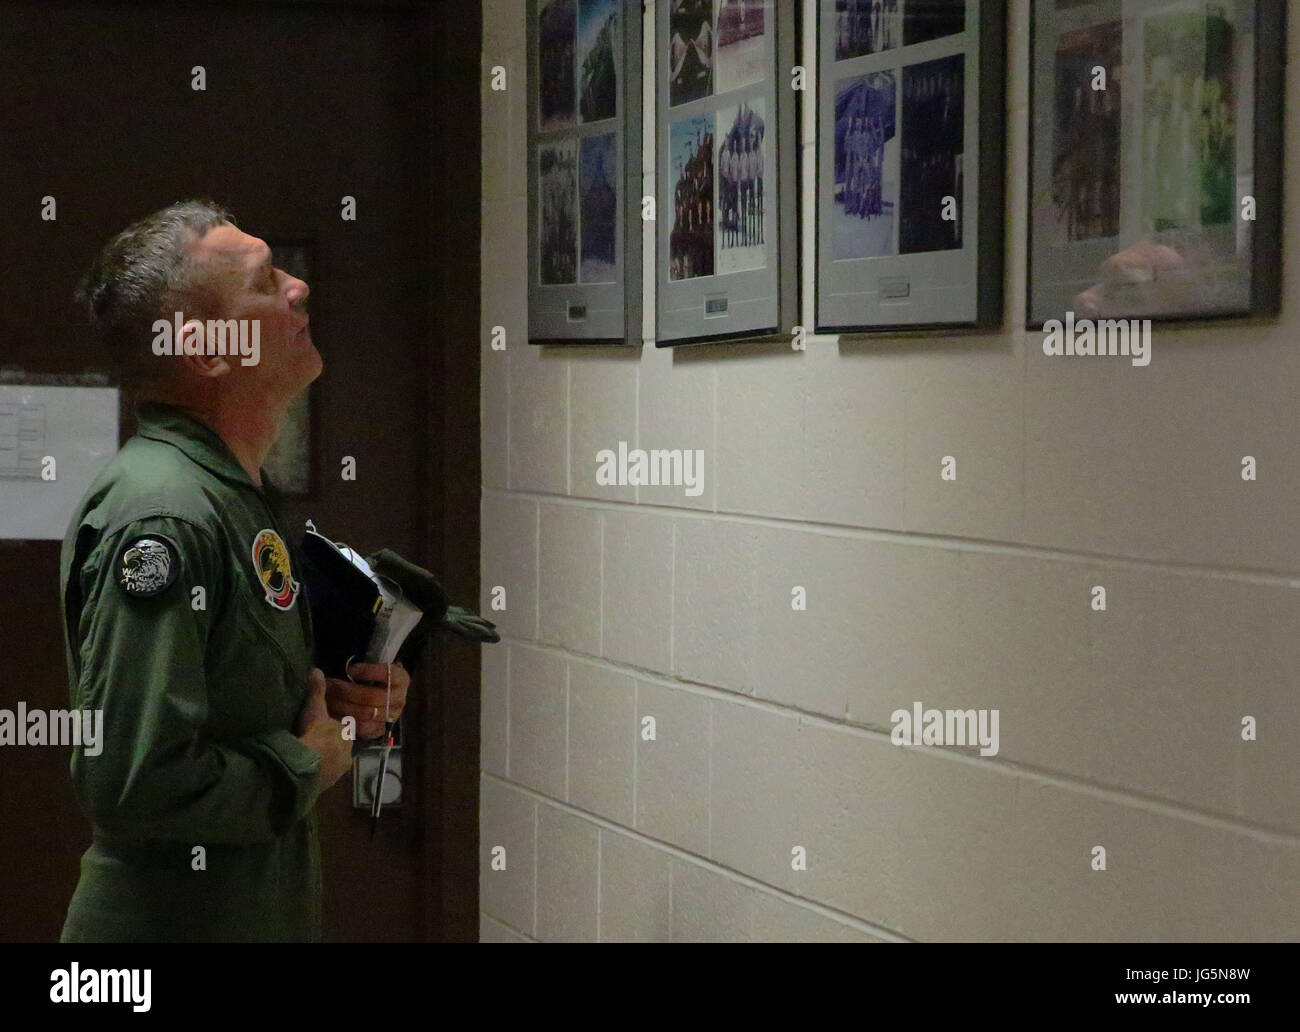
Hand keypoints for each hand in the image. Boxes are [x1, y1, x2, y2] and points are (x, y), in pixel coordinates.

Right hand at [296, 668, 351, 791]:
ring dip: (324, 761)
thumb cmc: (314, 734)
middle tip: (315, 742)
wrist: (305, 766)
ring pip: (333, 764)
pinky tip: (305, 771)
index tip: (324, 727)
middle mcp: (347, 754)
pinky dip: (316, 774)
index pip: (345, 729)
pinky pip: (322, 778)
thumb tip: (316, 669)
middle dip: (331, 745)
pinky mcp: (326, 786)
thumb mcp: (314, 709)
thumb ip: (316, 690)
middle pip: (340, 748)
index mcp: (347, 735)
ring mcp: (337, 772)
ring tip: (308, 758)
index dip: (335, 727)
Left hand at [325, 660, 409, 739]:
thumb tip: (329, 672)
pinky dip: (345, 720)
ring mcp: (391, 716)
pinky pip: (362, 727)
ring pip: (365, 713)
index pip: (388, 674)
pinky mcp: (380, 729)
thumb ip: (359, 668)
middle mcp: (399, 699)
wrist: (374, 696)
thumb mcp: (369, 668)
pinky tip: (333, 712)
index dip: (368, 672)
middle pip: (372, 697)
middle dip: (347, 691)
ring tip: (327, 697)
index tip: (350, 670)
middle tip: (330, 685)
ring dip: (342, 705)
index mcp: (401, 679)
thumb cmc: (369, 678)